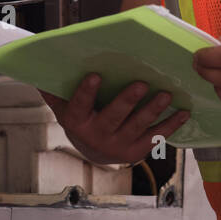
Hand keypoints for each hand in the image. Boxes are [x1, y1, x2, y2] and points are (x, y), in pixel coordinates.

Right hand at [40, 73, 189, 165]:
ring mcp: (119, 146)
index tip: (94, 75)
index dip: (86, 92)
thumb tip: (37, 66)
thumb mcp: (65, 108)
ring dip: (153, 110)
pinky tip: (183, 112)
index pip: (79, 107)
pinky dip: (171, 125)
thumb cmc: (82, 120)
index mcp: (78, 123)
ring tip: (166, 95)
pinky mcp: (137, 151)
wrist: (94, 153)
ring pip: (137, 127)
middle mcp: (98, 137)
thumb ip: (54, 90)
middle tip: (141, 84)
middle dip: (127, 101)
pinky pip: (156, 137)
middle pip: (113, 117)